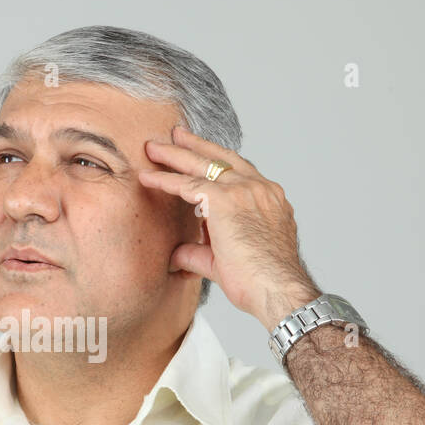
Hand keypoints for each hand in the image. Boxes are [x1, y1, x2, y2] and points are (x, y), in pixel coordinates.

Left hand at [139, 125, 320, 327]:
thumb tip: (177, 255)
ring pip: (202, 165)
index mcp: (269, 199)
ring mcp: (244, 191)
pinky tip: (147, 177)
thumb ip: (201, 252)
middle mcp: (259, 189)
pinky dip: (165, 180)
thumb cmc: (262, 283)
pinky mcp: (224, 201)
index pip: (239, 172)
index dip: (217, 163)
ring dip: (175, 155)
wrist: (277, 290)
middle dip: (195, 145)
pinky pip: (187, 184)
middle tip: (176, 135)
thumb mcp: (230, 260)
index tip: (201, 155)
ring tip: (153, 147)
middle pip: (221, 158)